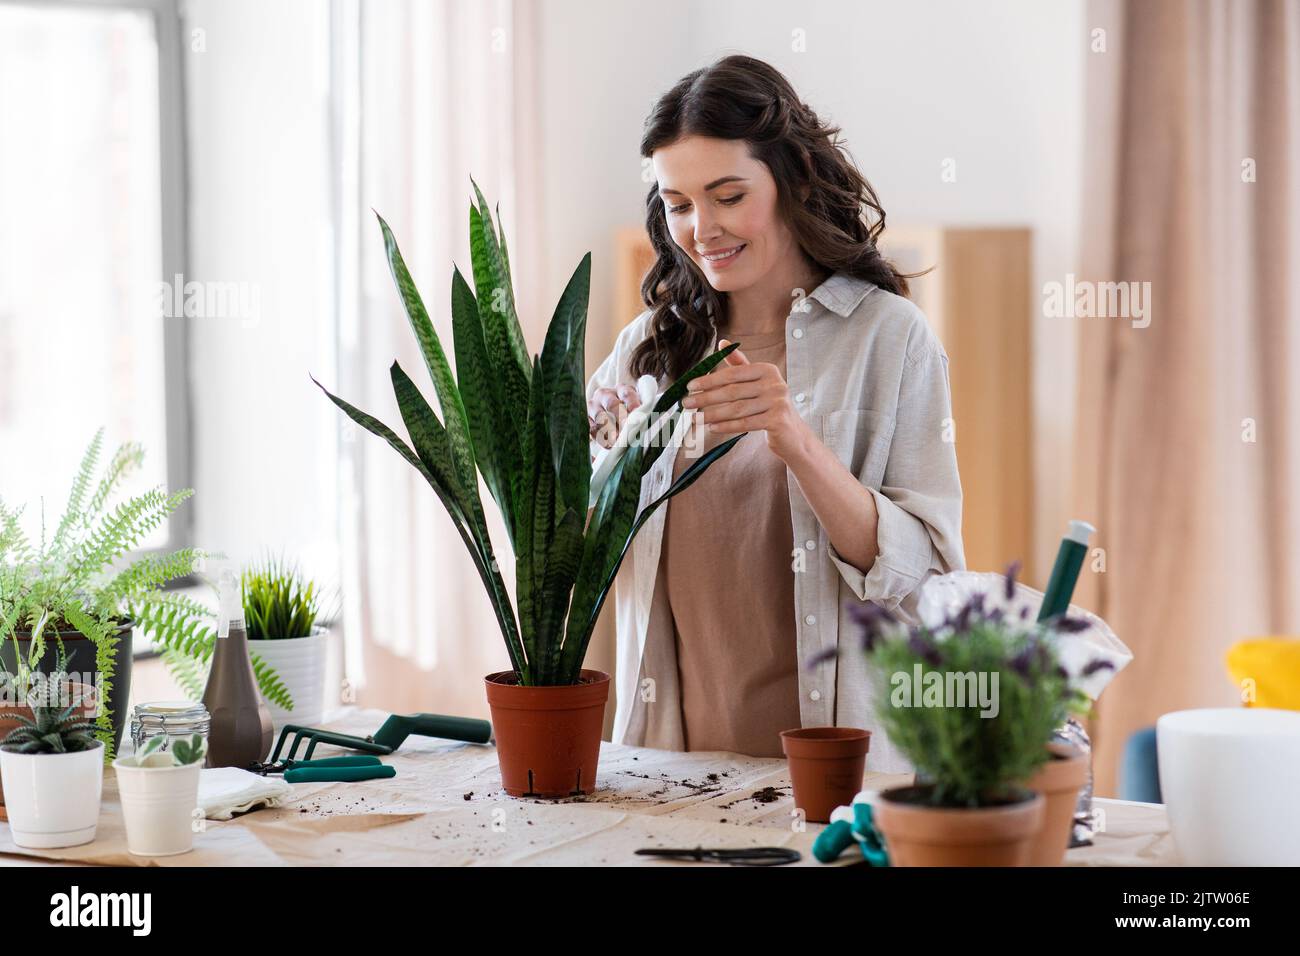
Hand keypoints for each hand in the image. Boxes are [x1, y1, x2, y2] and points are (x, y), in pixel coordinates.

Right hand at [587, 383, 642, 452]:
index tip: (638, 414)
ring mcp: (593, 405)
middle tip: (627, 430)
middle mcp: (605, 394)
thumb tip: (645, 420)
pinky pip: (592, 428)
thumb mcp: (637, 408)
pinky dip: (600, 437)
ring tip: (617, 442)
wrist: (612, 418)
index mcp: (621, 389)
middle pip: (612, 404)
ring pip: (600, 416)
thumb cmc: (630, 413)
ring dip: (610, 430)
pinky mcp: (586, 418)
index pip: (627, 394)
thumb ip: (641, 412)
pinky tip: (609, 445)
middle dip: (620, 417)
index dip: (633, 404)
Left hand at [680, 338, 810, 462]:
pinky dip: (726, 426)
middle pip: (732, 391)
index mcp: (767, 370)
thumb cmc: (769, 406)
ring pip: (737, 409)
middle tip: (686, 403)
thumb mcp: (757, 382)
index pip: (733, 374)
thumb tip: (722, 343)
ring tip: (694, 418)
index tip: (690, 386)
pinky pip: (746, 423)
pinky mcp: (777, 420)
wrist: (792, 434)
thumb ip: (740, 365)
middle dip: (706, 398)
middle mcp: (774, 383)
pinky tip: (712, 427)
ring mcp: (777, 402)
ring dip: (712, 414)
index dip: (709, 380)